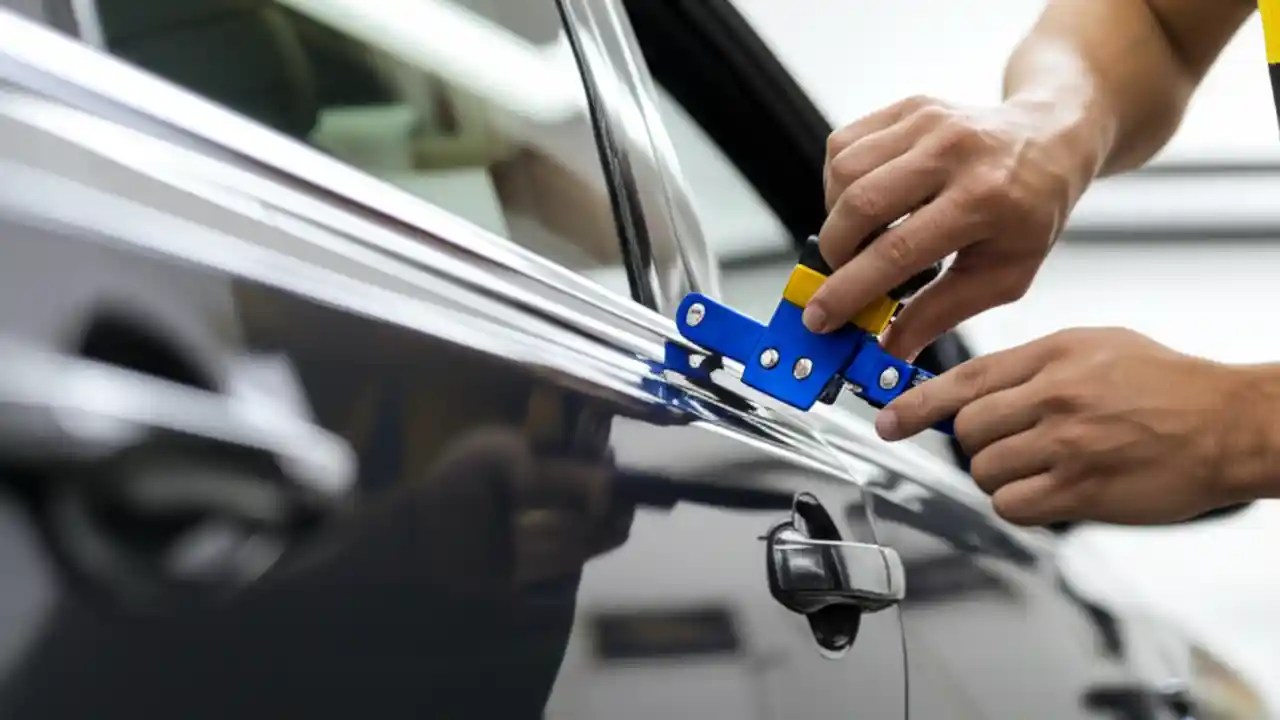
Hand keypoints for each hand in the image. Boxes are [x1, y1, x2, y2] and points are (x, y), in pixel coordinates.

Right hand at [808, 95, 1102, 359]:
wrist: (1051, 139)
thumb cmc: (1030, 211)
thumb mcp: (1005, 275)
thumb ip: (942, 313)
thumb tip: (888, 350)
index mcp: (986, 200)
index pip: (897, 251)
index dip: (849, 289)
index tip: (820, 317)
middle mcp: (954, 152)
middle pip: (860, 205)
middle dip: (835, 254)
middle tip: (841, 278)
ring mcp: (929, 121)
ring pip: (844, 171)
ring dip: (835, 216)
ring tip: (859, 238)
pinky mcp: (908, 106)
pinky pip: (843, 144)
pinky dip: (837, 182)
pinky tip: (862, 201)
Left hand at [875, 328, 1278, 525]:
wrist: (1230, 423)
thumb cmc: (1168, 384)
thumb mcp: (1095, 346)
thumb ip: (1032, 364)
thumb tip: (977, 385)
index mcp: (1053, 355)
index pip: (963, 379)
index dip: (914, 404)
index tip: (888, 421)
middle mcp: (1054, 396)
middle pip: (967, 430)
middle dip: (975, 444)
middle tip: (1005, 444)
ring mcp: (1066, 444)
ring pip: (985, 470)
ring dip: (999, 476)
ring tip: (1039, 467)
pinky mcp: (1081, 489)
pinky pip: (1013, 505)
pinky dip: (1020, 504)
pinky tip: (1048, 491)